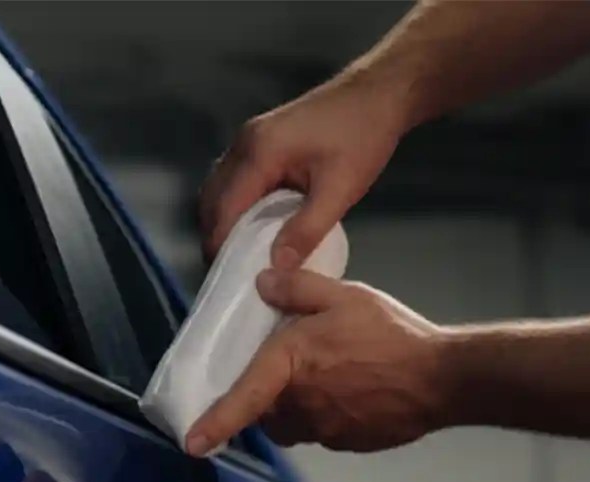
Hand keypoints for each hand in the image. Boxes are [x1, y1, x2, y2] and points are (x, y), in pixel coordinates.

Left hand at [185, 270, 447, 454]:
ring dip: (297, 405)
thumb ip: (298, 287)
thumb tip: (263, 282)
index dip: (214, 423)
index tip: (190, 443)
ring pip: (294, 424)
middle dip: (268, 394)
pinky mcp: (350, 442)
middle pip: (267, 411)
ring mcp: (327, 430)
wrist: (442, 378)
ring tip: (327, 374)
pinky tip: (354, 389)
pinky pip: (324, 430)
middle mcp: (304, 406)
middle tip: (289, 364)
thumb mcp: (344, 295)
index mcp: (293, 367)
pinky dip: (328, 413)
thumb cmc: (392, 335)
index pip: (244, 399)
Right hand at [198, 76, 406, 268]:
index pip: (223, 208)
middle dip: (216, 236)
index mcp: (260, 152)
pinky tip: (253, 228)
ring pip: (220, 189)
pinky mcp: (261, 140)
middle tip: (231, 273)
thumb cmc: (363, 137)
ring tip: (240, 256)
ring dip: (223, 221)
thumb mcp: (340, 189)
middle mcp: (245, 143)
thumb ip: (307, 229)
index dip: (219, 245)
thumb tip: (277, 267)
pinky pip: (235, 179)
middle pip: (212, 199)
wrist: (377, 94)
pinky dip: (235, 206)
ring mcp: (250, 139)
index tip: (225, 278)